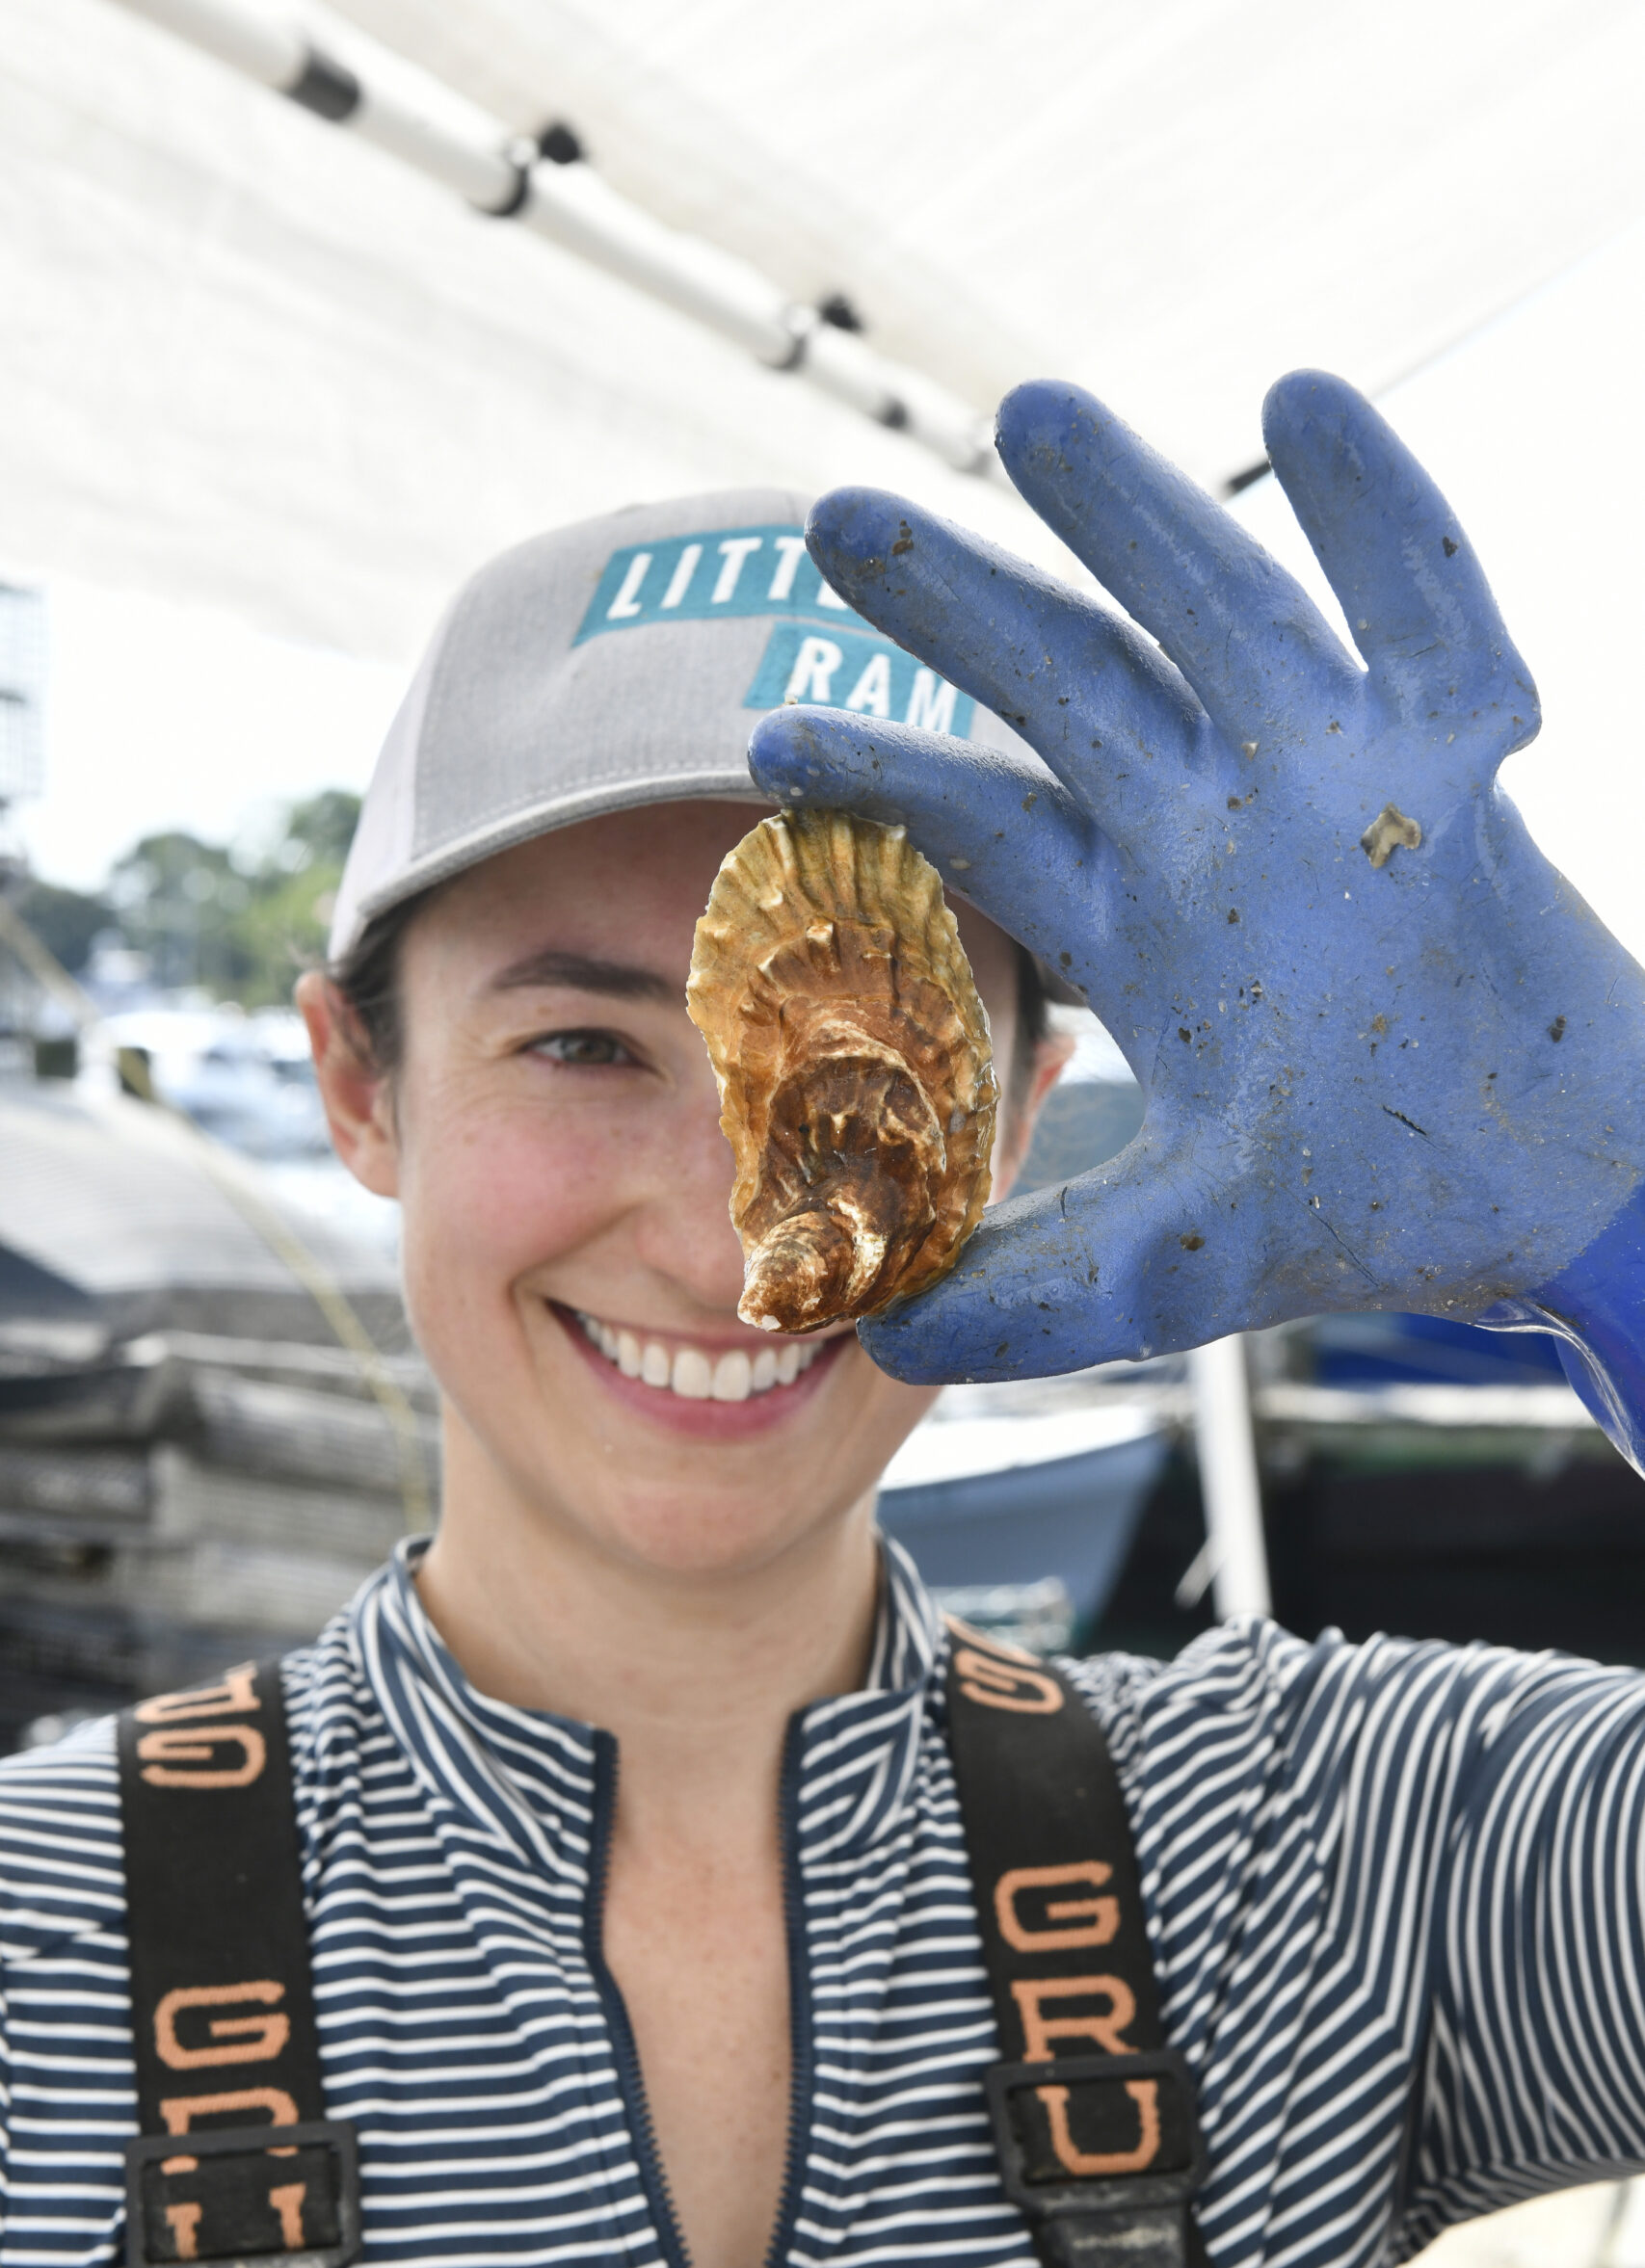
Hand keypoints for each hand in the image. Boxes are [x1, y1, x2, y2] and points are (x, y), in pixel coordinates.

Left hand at [747, 372, 1644, 1468]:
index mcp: (1145, 924)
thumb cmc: (1366, 1216)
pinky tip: (1305, 398)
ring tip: (1025, 411)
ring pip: (1220, 613)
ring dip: (1132, 514)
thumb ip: (1028, 1298)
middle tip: (830, 515)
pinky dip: (1383, 514)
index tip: (764, 738)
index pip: (989, 827)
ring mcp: (1340, 783)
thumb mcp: (1175, 1270)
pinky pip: (1425, 614)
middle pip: (1071, 685)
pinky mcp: (1461, 764)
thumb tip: (871, 1344)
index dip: (883, 780)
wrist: (1554, 1207)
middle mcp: (1224, 831)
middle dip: (958, 602)